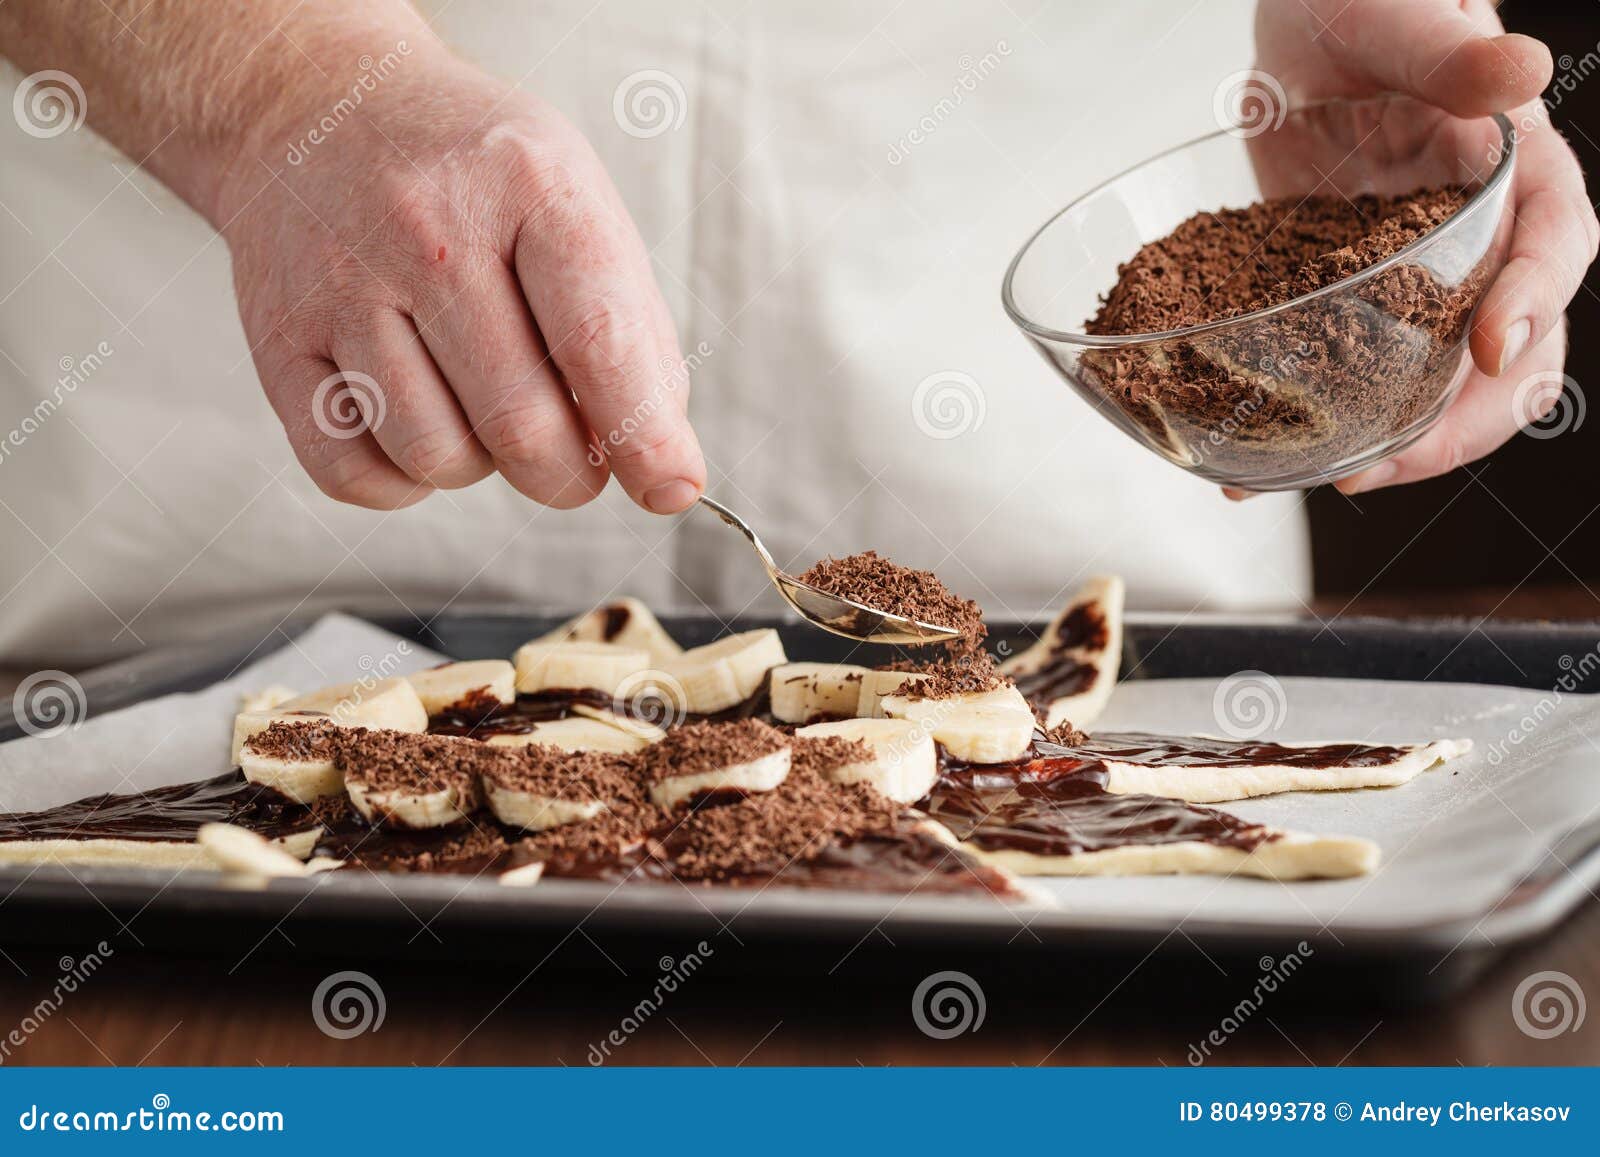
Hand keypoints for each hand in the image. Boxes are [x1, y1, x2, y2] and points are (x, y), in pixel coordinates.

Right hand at [216, 47, 703, 512]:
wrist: (316, 107)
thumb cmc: (470, 173)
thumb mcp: (573, 200)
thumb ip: (630, 327)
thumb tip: (660, 458)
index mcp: (527, 183)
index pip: (598, 341)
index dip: (644, 438)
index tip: (670, 487)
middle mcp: (427, 229)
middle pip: (520, 424)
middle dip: (568, 475)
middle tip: (576, 462)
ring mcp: (341, 285)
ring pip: (438, 458)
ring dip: (482, 468)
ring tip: (483, 409)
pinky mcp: (278, 339)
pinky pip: (354, 474)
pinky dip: (402, 481)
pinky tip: (420, 423)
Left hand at [1250, 0, 1596, 495]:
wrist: (1299, 36)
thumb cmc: (1355, 5)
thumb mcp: (1386, 16)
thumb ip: (1443, 49)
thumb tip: (1519, 71)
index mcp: (1514, 169)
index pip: (1554, 246)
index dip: (1531, 304)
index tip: (1489, 351)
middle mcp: (1481, 239)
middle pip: (1513, 354)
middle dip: (1459, 423)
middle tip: (1378, 469)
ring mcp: (1422, 281)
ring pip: (1442, 384)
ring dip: (1394, 446)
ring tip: (1321, 481)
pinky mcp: (1358, 304)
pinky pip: (1360, 375)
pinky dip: (1323, 424)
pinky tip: (1255, 462)